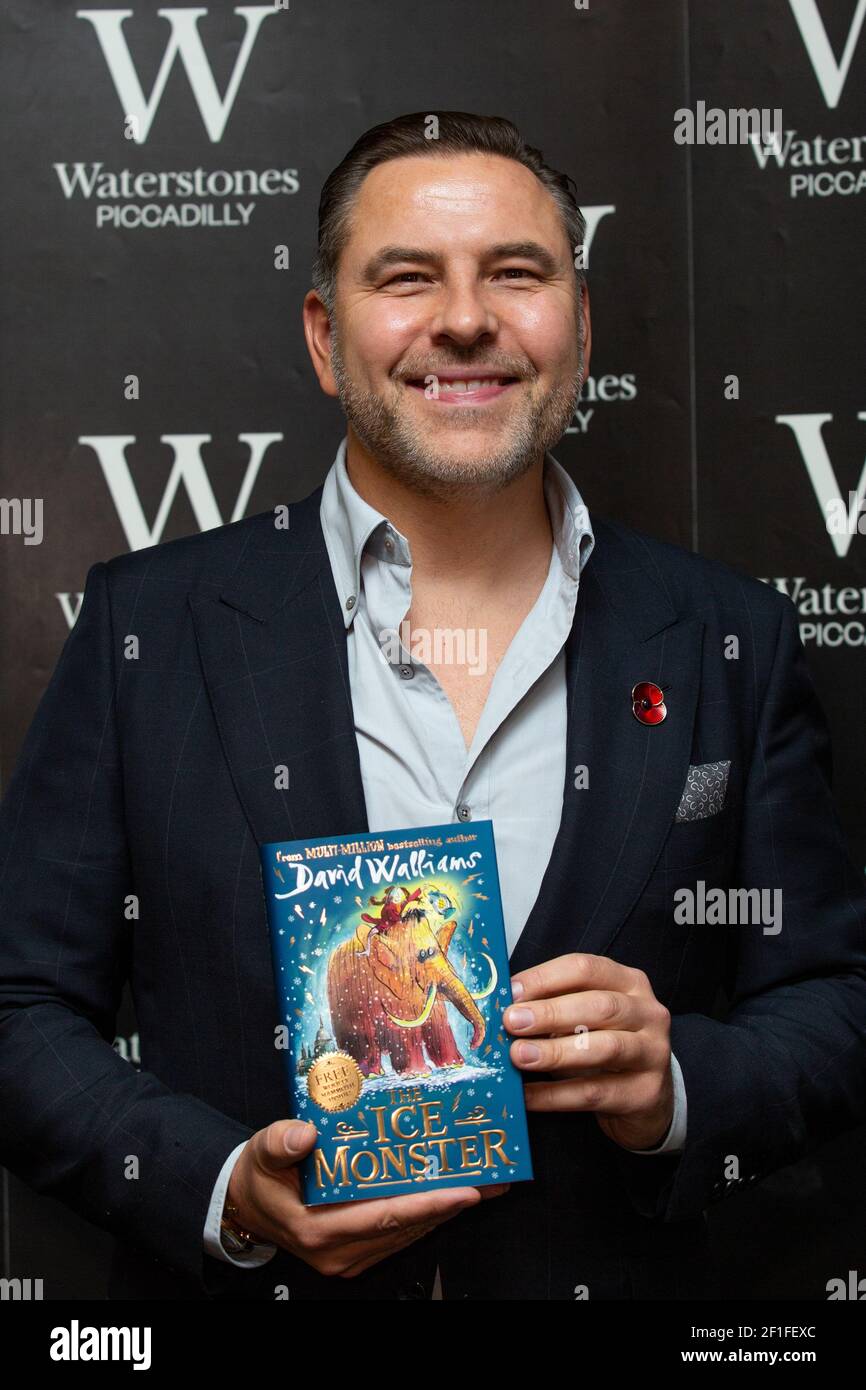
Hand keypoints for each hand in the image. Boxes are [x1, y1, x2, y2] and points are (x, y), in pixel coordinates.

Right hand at [226, 1119, 509, 1278]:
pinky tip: (452, 1191)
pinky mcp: (359, 1250)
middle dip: (451, 1202)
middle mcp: (340, 1250)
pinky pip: (402, 1232)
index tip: (464, 1190)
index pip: (384, 1217)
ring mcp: (351, 1254)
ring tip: (485, 1180)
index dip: (427, 1204)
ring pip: (410, 1232)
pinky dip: (428, 1211)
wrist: (245, 1206)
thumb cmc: (259, 1178)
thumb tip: (303, 1135)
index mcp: (318, 1229)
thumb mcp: (261, 1153)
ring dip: (446, 1207)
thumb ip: (280, 1143)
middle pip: (407, 1226)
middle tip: (491, 1178)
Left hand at [503, 952, 673, 1151]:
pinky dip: (555, 1095)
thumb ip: (553, 1006)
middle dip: (551, 1013)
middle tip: (512, 1022)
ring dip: (555, 1052)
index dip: (545, 978)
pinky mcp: (644, 1094)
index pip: (586, 969)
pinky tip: (527, 1095)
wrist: (647, 1099)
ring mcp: (652, 1054)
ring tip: (519, 1056)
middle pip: (600, 1006)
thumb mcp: (585, 1018)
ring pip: (604, 1048)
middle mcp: (647, 1013)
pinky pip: (595, 1092)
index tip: (511, 992)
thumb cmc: (606, 1046)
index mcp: (628, 983)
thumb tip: (503, 1007)